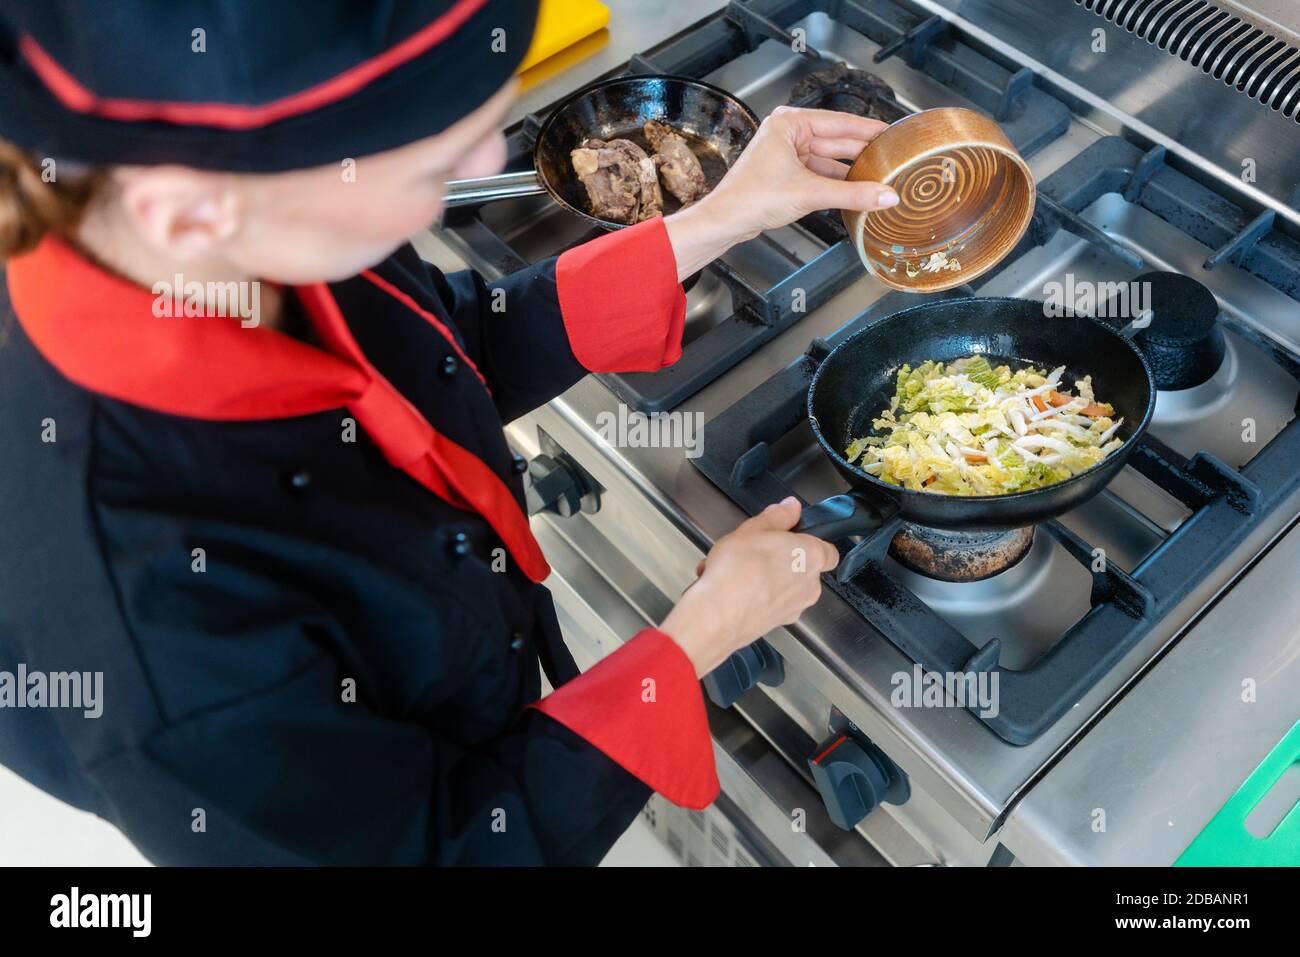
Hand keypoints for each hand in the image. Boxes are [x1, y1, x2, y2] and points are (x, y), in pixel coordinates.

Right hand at [660, 497, 839, 676]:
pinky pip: (767, 603)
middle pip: (801, 568)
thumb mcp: (753, 529)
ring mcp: (793, 608)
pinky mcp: (775, 624)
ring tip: (732, 569)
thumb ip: (777, 516)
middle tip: (754, 549)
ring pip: (781, 586)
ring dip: (762, 577)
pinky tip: (727, 586)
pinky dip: (752, 595)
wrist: (717, 616)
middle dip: (779, 559)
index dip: (810, 542)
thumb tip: (790, 507)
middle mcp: (809, 586)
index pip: (829, 551)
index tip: (791, 536)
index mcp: (812, 557)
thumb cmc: (737, 573)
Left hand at [662, 106, 897, 279]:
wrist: (725, 221)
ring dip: (850, 173)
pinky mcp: (786, 174)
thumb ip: (852, 194)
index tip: (892, 134)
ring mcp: (787, 154)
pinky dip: (836, 184)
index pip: (840, 122)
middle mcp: (789, 133)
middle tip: (892, 161)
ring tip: (879, 180)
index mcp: (791, 123)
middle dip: (862, 154)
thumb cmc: (751, 198)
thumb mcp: (810, 193)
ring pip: (829, 161)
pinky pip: (819, 175)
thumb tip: (886, 196)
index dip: (869, 129)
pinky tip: (855, 192)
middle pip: (836, 142)